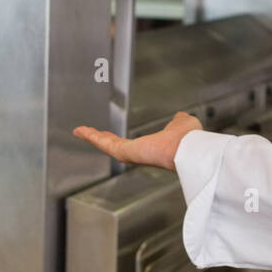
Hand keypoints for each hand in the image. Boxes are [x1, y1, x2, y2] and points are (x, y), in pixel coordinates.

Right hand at [72, 111, 202, 171]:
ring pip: (108, 146)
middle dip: (103, 140)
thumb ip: (178, 122)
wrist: (190, 151)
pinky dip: (91, 137)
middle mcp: (141, 154)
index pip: (133, 144)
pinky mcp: (125, 152)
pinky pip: (105, 144)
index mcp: (153, 149)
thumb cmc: (190, 140)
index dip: (121, 139)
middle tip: (90, 135)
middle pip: (116, 147)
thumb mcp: (183, 124)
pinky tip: (81, 131)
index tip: (110, 136)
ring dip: (93, 138)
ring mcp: (131, 154)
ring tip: (81, 132)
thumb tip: (179, 117)